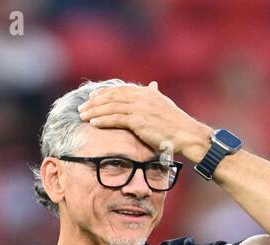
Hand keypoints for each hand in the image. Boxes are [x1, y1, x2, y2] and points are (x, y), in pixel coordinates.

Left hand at [78, 81, 212, 163]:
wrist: (186, 134)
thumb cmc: (177, 124)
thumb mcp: (164, 104)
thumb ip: (155, 95)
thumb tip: (153, 85)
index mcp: (147, 92)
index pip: (120, 90)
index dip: (104, 93)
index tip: (92, 97)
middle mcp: (142, 96)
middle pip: (112, 97)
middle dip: (95, 102)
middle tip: (82, 107)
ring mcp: (140, 107)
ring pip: (111, 107)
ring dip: (95, 111)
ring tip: (83, 115)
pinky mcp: (139, 120)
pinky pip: (116, 119)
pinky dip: (103, 120)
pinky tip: (93, 123)